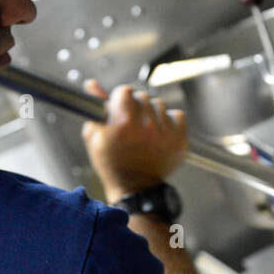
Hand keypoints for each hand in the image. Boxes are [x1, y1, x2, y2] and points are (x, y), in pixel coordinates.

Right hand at [81, 80, 187, 201]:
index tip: (120, 106)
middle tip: (132, 121)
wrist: (136, 188)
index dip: (120, 98)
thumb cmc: (113, 164)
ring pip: (160, 104)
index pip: (125, 91)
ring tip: (146, 130)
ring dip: (152, 113)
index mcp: (123, 124)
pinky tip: (160, 132)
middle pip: (143, 96)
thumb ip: (96, 109)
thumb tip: (92, 85)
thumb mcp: (96, 137)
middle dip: (136, 106)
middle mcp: (147, 126)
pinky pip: (178, 115)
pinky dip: (170, 121)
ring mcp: (165, 133)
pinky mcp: (180, 139)